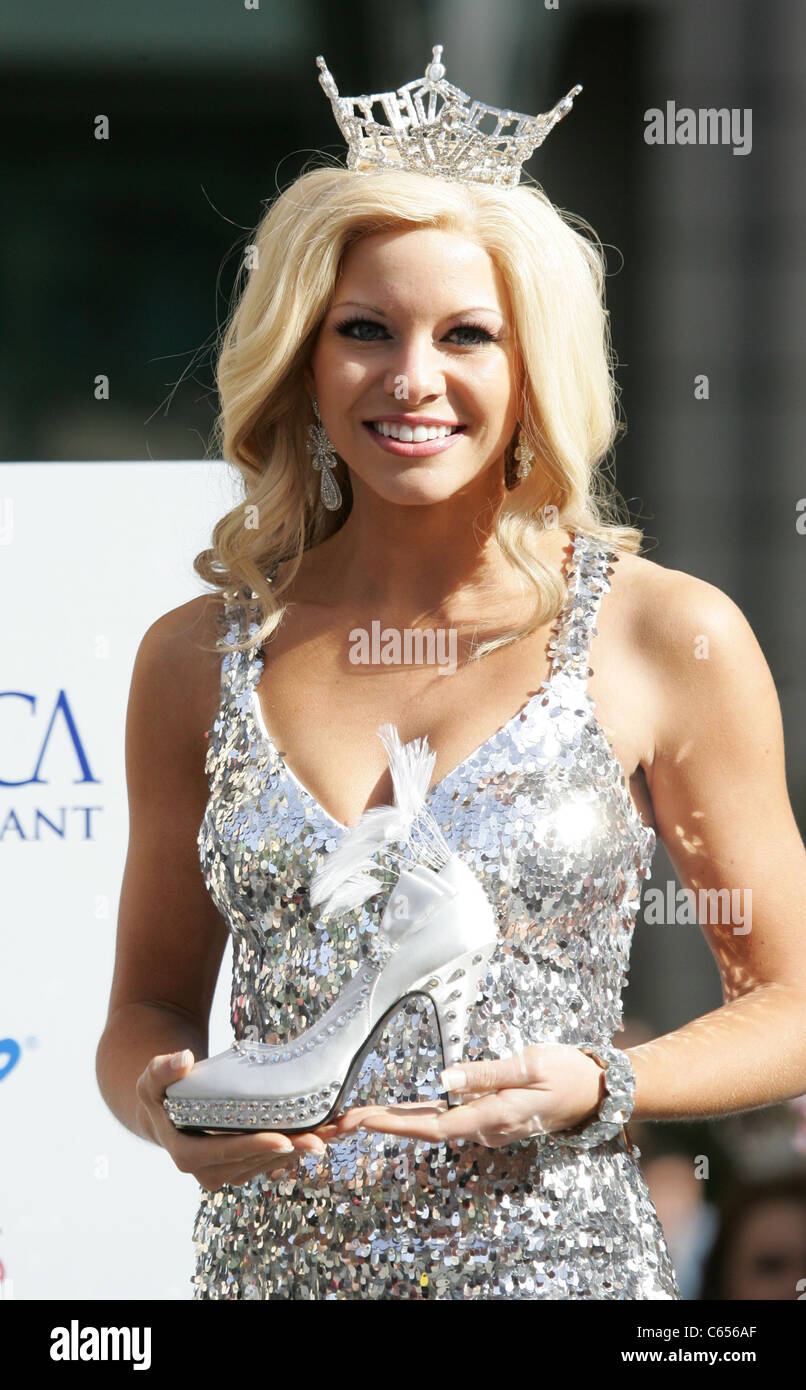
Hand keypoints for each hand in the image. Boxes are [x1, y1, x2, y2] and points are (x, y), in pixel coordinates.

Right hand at [137, 1051, 342, 1190]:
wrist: (166, 1112)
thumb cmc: (160, 1093)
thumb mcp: (151, 1079)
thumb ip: (162, 1069)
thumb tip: (184, 1059)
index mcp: (187, 1156)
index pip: (227, 1152)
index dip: (256, 1145)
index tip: (285, 1139)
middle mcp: (209, 1173)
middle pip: (257, 1160)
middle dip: (292, 1148)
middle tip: (325, 1135)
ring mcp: (230, 1173)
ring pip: (272, 1163)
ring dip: (303, 1148)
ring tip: (336, 1131)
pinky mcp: (246, 1167)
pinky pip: (276, 1160)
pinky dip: (300, 1147)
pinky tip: (327, 1132)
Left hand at [334, 1044, 606, 1148]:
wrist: (602, 1091)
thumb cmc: (568, 1073)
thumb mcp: (529, 1064)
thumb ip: (485, 1073)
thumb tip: (444, 1078)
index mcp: (494, 1117)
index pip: (433, 1127)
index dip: (394, 1124)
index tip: (361, 1119)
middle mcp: (488, 1129)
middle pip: (427, 1131)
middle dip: (385, 1125)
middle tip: (343, 1121)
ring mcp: (491, 1127)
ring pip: (437, 1127)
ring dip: (400, 1121)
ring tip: (363, 1114)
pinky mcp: (495, 1119)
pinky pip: (452, 1121)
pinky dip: (423, 1117)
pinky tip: (405, 1111)